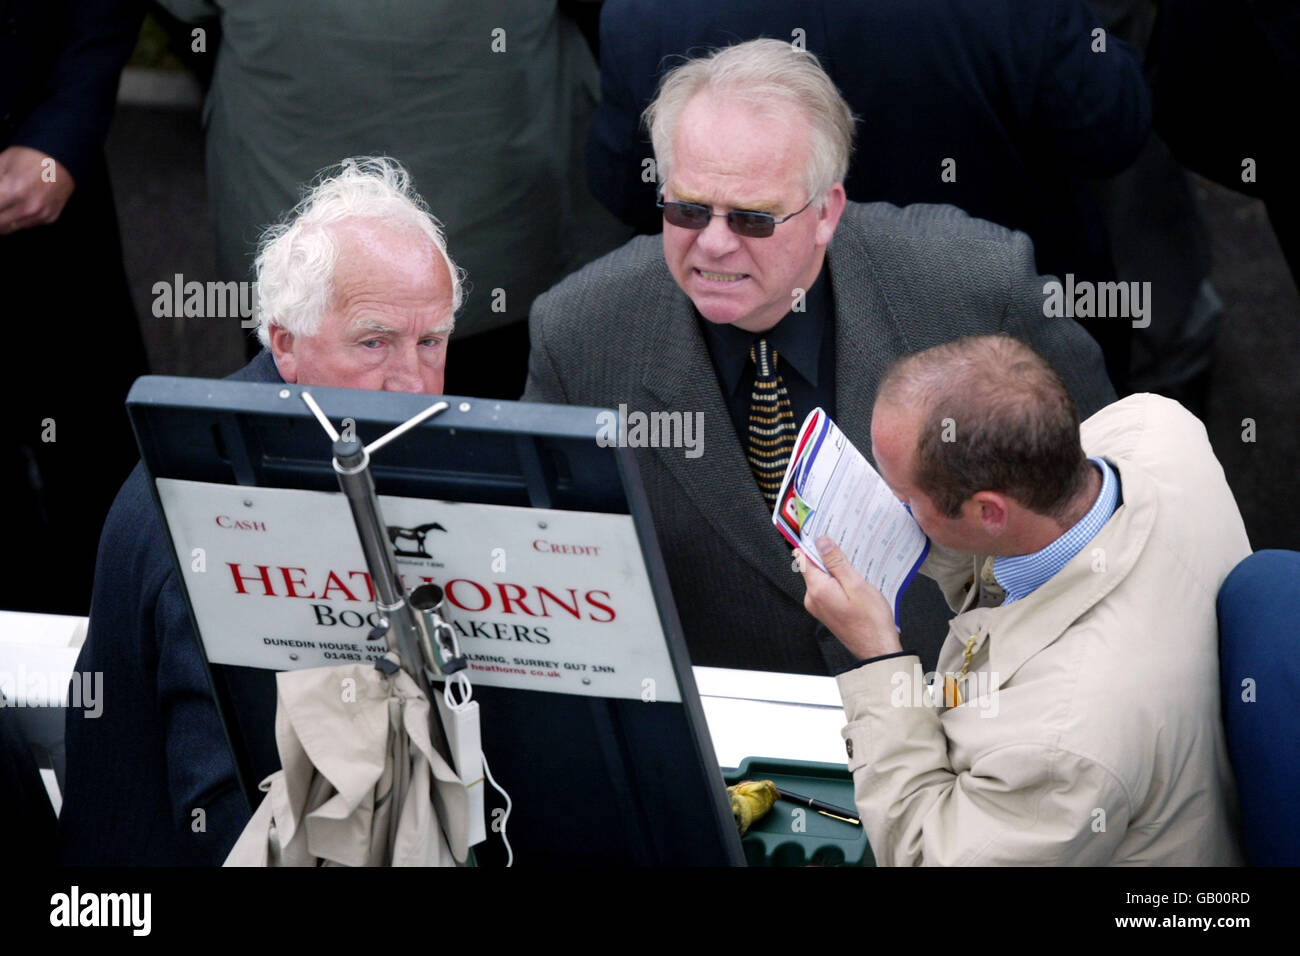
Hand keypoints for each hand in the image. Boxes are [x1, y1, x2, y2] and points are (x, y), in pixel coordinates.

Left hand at [0, 146, 75, 232]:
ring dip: (2, 220)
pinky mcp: (49, 218)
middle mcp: (27, 207)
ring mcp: (40, 214)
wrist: (62, 158)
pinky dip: (17, 219)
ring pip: (10, 228)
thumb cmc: (30, 156)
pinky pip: (26, 225)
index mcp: (12, 190)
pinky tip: (17, 207)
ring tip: (2, 207)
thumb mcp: (1, 162)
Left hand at [797, 536, 902, 660]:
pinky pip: (828, 589)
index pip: (804, 558)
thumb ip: (836, 562)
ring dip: (836, 570)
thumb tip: (822, 542)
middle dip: (828, 556)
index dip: (812, 543)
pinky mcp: (826, 611)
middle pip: (813, 567)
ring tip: (855, 566)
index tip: (823, 530)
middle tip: (846, 547)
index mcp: (817, 589)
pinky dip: (838, 582)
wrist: (877, 649)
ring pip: (822, 578)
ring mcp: (818, 606)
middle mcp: (812, 599)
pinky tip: (854, 581)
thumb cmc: (871, 620)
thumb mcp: (856, 584)